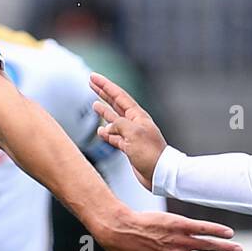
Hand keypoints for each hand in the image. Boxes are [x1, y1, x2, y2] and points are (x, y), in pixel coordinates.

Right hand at [89, 72, 166, 188]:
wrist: (160, 173)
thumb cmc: (150, 153)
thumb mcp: (133, 134)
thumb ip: (118, 125)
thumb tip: (106, 128)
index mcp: (137, 116)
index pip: (119, 96)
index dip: (105, 86)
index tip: (93, 77)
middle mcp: (134, 123)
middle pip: (116, 104)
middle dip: (103, 93)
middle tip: (91, 83)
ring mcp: (131, 136)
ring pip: (114, 120)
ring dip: (104, 112)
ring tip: (94, 104)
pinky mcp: (129, 148)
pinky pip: (114, 137)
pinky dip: (106, 133)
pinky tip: (100, 131)